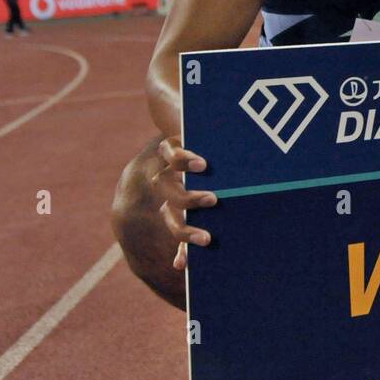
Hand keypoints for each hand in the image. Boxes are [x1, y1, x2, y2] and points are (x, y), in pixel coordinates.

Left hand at [151, 135, 216, 269]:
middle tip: (208, 240)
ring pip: (166, 185)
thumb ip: (206, 219)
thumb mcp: (212, 190)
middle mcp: (170, 185)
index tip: (193, 261)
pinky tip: (203, 166)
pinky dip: (184, 161)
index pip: (177, 224)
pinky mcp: (171, 141)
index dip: (183, 242)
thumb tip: (190, 261)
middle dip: (186, 230)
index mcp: (177, 198)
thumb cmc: (213, 162)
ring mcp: (168, 164)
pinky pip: (170, 153)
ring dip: (187, 197)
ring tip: (214, 201)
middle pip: (170, 211)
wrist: (190, 118)